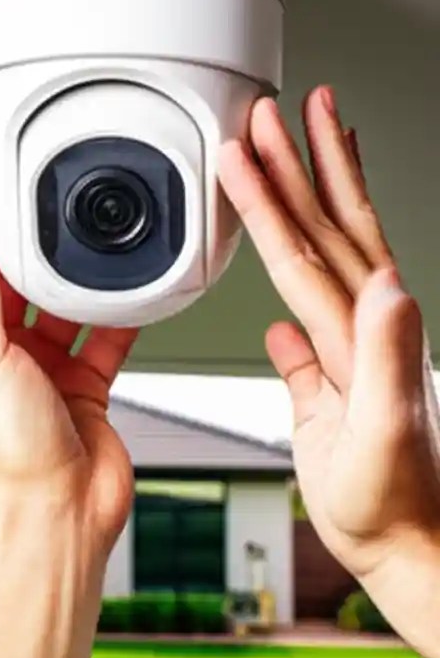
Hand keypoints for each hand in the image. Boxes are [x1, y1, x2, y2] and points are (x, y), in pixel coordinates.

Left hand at [0, 151, 138, 657]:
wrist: (57, 518)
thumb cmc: (7, 458)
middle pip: (1, 269)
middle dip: (15, 224)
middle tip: (31, 176)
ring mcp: (33, 366)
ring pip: (53, 296)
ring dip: (68, 264)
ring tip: (84, 220)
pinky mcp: (76, 383)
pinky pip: (98, 331)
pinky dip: (115, 308)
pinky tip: (131, 283)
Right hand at [219, 88, 439, 657]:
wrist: (404, 546)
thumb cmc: (392, 502)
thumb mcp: (387, 434)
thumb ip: (388, 357)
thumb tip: (388, 287)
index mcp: (365, 335)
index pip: (311, 248)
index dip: (279, 194)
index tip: (252, 147)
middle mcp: (362, 330)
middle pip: (324, 229)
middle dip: (297, 165)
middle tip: (275, 111)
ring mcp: (348, 351)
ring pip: (322, 256)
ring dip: (304, 198)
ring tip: (292, 151)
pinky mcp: (331, 382)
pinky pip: (307, 316)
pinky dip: (293, 279)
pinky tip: (283, 263)